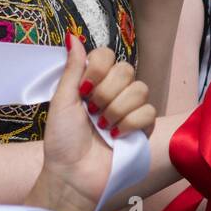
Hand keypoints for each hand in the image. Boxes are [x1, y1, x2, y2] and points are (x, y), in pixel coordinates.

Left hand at [36, 41, 155, 210]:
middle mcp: (113, 91)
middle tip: (92, 111)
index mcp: (92, 82)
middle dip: (106, 92)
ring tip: (103, 127)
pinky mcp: (143, 128)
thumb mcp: (62, 101)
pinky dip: (130, 124)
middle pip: (126, 69)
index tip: (84, 89)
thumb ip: (72, 68)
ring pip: (140, 89)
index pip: (107, 54)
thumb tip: (72, 35)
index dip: (98, 69)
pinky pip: (149, 111)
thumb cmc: (62, 140)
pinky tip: (116, 136)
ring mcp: (129, 109)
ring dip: (117, 110)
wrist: (74, 175)